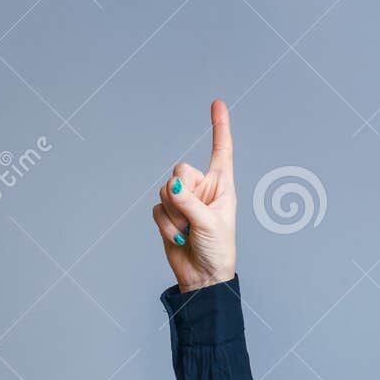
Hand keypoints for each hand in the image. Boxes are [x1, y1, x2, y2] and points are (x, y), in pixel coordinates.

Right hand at [153, 98, 236, 291]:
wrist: (203, 276)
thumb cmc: (218, 251)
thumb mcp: (210, 224)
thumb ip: (190, 202)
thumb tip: (173, 184)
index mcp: (222, 186)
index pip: (221, 150)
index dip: (219, 127)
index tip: (217, 103)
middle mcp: (202, 189)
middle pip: (181, 168)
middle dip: (183, 193)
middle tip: (193, 217)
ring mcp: (184, 200)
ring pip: (166, 190)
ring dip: (175, 215)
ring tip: (189, 232)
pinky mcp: (168, 214)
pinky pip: (157, 208)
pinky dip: (166, 225)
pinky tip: (179, 238)